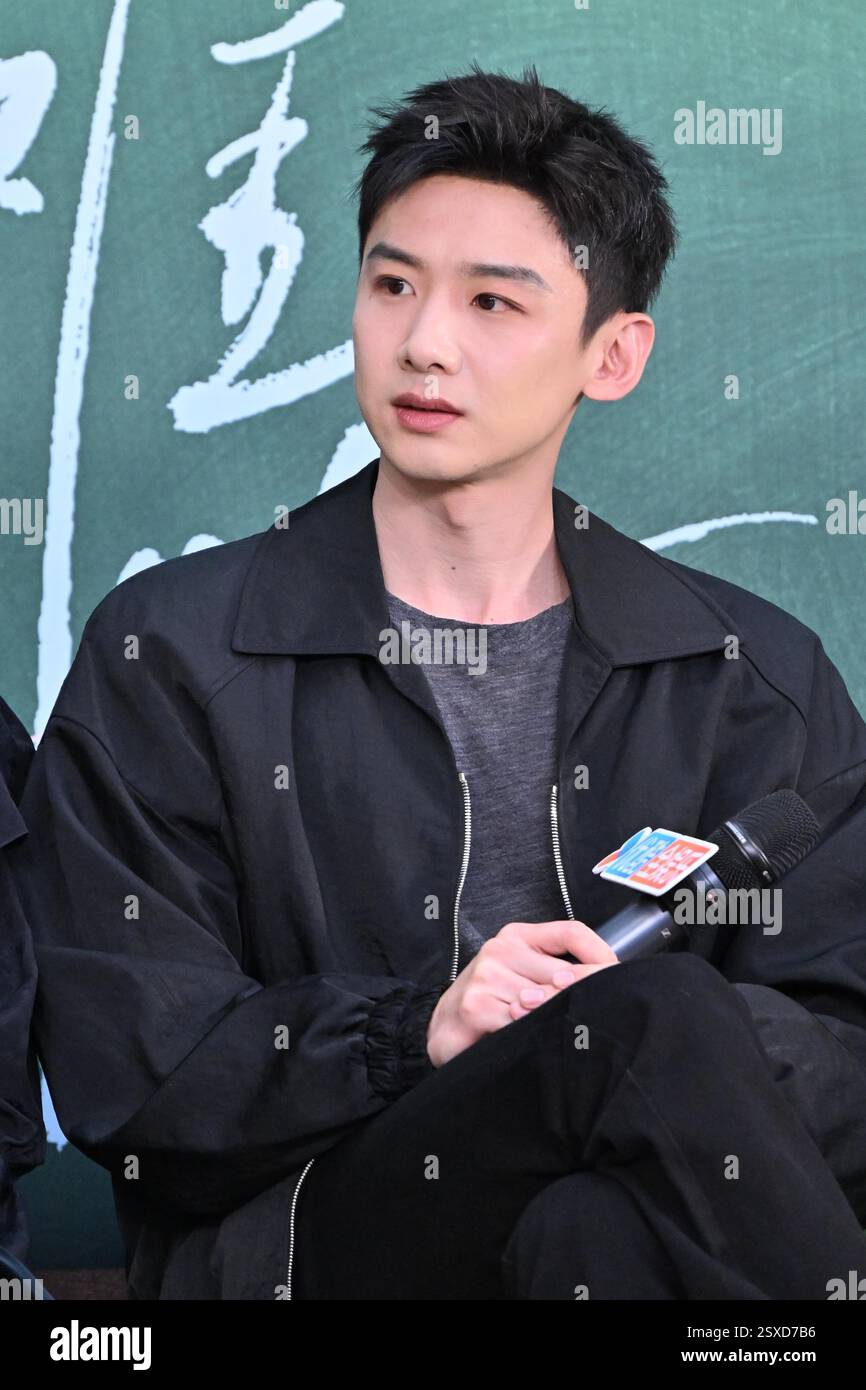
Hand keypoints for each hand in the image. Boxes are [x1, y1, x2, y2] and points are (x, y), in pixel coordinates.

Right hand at [426, 919, 618, 1066]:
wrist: (441, 1027)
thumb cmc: (489, 1000)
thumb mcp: (523, 973)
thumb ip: (556, 970)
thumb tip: (604, 978)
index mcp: (517, 935)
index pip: (572, 933)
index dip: (601, 955)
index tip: (616, 977)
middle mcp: (502, 948)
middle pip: (566, 973)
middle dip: (582, 1000)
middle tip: (592, 1018)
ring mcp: (488, 975)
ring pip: (548, 1001)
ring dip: (555, 1021)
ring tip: (554, 1032)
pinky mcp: (478, 1004)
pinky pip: (524, 1022)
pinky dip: (533, 1035)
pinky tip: (529, 1040)